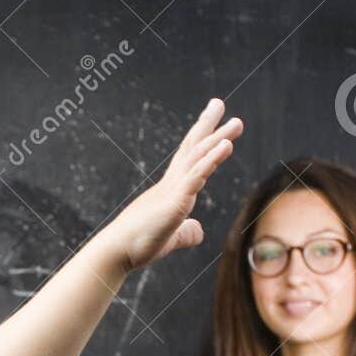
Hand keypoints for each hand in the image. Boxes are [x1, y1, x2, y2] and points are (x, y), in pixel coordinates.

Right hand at [101, 98, 242, 273]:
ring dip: (218, 137)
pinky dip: (212, 158)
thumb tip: (199, 231)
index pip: (188, 160)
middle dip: (207, 126)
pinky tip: (227, 144)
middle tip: (219, 103)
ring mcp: (173, 191)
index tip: (212, 122)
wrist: (117, 252)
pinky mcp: (175, 202)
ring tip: (237, 122)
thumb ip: (186, 232)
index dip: (202, 141)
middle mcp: (171, 185)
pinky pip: (197, 175)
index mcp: (170, 191)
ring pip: (197, 157)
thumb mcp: (171, 238)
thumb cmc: (137, 246)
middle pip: (192, 148)